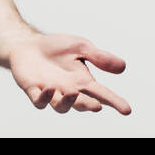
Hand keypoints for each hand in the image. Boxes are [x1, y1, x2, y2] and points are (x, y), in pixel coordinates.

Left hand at [7, 34, 130, 114]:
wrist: (28, 44)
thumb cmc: (56, 47)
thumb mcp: (81, 47)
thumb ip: (99, 57)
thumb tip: (122, 67)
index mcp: (83, 81)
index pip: (101, 94)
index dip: (114, 102)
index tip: (126, 110)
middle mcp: (68, 90)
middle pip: (81, 104)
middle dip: (89, 105)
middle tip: (96, 106)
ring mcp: (50, 92)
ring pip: (60, 107)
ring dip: (67, 103)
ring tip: (72, 93)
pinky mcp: (32, 90)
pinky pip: (38, 101)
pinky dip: (43, 99)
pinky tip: (48, 89)